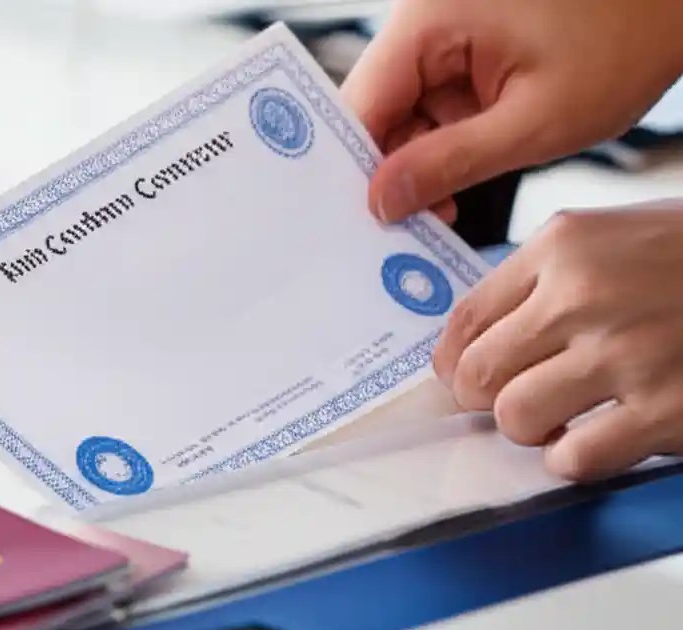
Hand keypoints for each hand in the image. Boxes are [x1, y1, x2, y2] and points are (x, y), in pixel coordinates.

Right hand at [342, 0, 682, 223]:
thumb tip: (381, 201)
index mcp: (429, 18)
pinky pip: (429, 99)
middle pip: (375, 107)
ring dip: (419, 160)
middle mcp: (424, 15)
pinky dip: (442, 140)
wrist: (674, 1)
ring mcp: (441, 27)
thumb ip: (450, 165)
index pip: (360, 102)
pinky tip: (459, 176)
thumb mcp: (537, 122)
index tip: (363, 221)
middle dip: (391, 169)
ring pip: (401, 109)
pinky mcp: (461, 41)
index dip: (356, 166)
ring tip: (444, 207)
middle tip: (408, 228)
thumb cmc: (627, 41)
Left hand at [433, 200, 682, 479]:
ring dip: (533, 429)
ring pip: (515, 417)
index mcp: (563, 245)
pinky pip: (573, 458)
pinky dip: (577, 459)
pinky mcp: (667, 409)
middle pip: (476, 375)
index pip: (463, 321)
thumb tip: (472, 342)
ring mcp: (626, 353)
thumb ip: (542, 280)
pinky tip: (603, 439)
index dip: (453, 364)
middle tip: (517, 400)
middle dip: (487, 399)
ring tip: (566, 417)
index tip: (462, 379)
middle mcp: (585, 295)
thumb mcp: (615, 237)